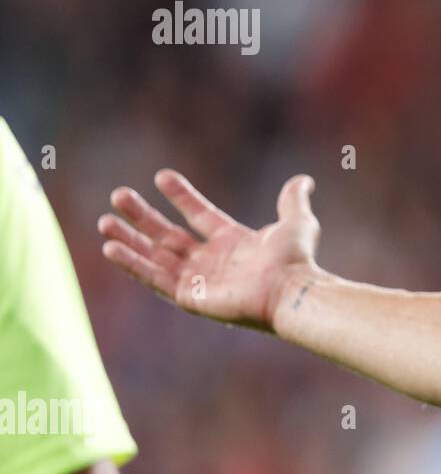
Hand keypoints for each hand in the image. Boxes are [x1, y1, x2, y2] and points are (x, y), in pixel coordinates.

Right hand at [98, 169, 319, 332]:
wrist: (290, 289)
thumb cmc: (295, 261)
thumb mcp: (296, 222)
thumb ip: (293, 200)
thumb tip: (303, 180)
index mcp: (232, 242)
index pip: (199, 215)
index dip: (181, 196)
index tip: (162, 176)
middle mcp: (212, 261)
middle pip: (168, 235)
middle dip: (143, 217)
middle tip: (118, 195)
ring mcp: (199, 280)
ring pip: (155, 257)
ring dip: (129, 240)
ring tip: (104, 222)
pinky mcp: (189, 297)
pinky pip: (154, 278)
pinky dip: (133, 263)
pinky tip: (111, 248)